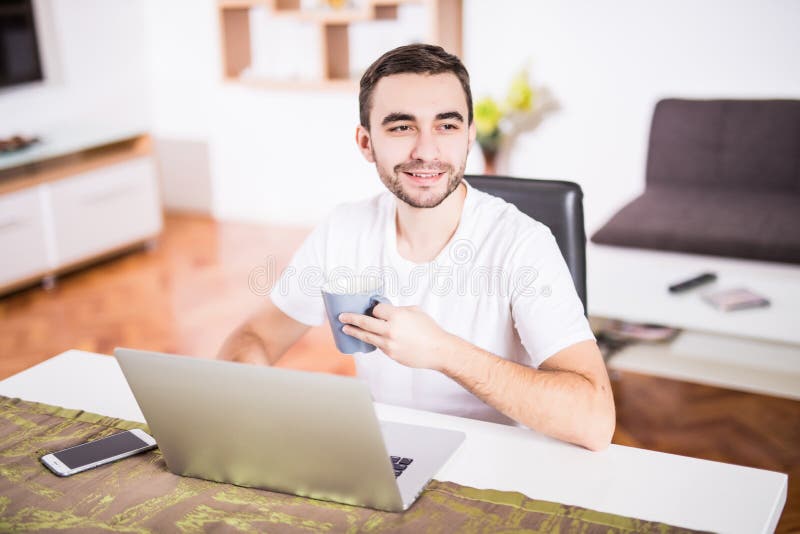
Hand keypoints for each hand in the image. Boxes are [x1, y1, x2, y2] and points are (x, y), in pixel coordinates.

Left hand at [338, 303, 457, 369]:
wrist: (438, 350)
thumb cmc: (429, 329)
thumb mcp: (415, 312)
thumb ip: (398, 310)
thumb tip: (386, 310)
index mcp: (397, 316)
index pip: (376, 309)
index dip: (374, 309)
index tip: (373, 310)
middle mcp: (390, 330)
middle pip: (365, 322)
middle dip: (351, 318)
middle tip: (342, 316)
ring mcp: (389, 343)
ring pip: (366, 336)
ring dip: (354, 331)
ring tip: (345, 328)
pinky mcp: (390, 354)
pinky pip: (377, 345)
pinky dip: (371, 340)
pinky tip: (365, 338)